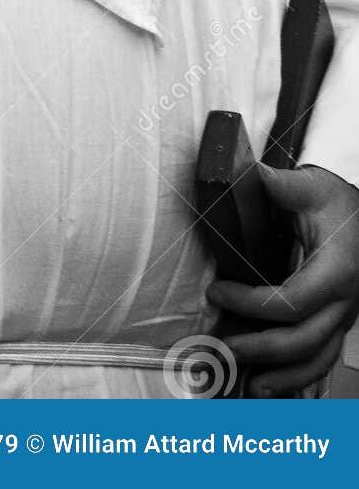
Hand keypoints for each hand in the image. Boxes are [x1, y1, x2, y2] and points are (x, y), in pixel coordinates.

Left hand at [208, 163, 358, 396]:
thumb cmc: (339, 202)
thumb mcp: (311, 187)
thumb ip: (279, 185)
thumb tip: (246, 174)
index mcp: (336, 271)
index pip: (292, 301)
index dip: (251, 303)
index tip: (217, 291)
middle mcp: (344, 301)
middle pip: (304, 340)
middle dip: (261, 348)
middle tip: (223, 345)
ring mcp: (344, 316)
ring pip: (317, 359)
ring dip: (283, 377)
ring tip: (249, 385)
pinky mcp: (338, 323)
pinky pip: (322, 358)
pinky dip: (299, 378)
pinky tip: (272, 386)